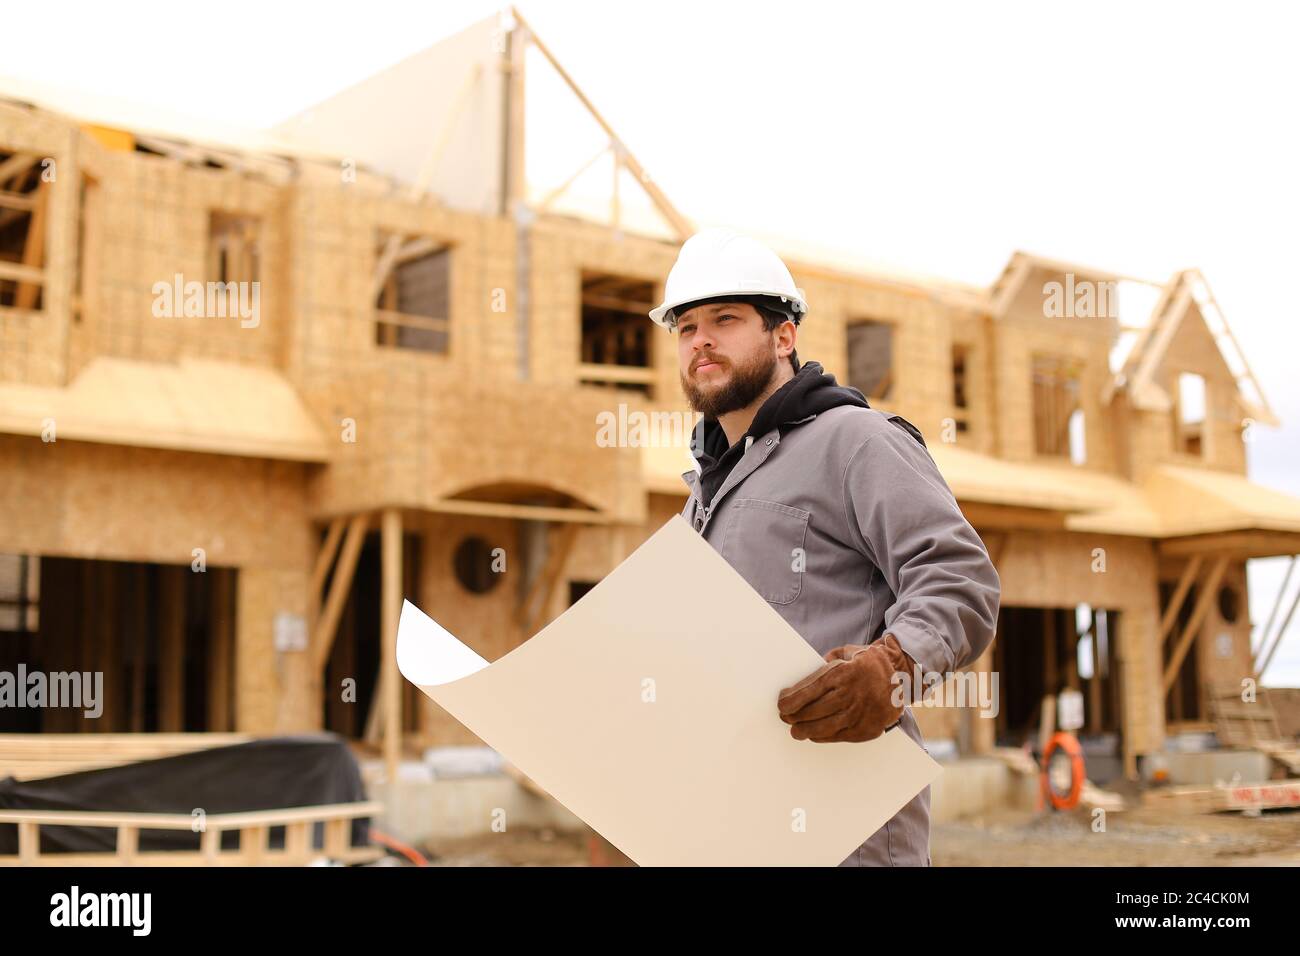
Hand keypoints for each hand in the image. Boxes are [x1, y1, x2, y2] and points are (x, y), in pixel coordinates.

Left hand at [776, 634, 915, 742]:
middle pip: (815, 710)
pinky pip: (840, 736)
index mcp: (844, 673)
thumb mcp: (847, 653)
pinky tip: (815, 735)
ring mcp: (860, 713)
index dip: (793, 699)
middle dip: (796, 716)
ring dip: (807, 730)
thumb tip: (805, 678)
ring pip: (826, 726)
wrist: (902, 677)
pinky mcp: (868, 728)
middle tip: (785, 718)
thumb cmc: (868, 663)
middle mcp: (851, 694)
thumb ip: (826, 662)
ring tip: (796, 731)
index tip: (781, 704)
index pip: (811, 689)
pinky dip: (824, 737)